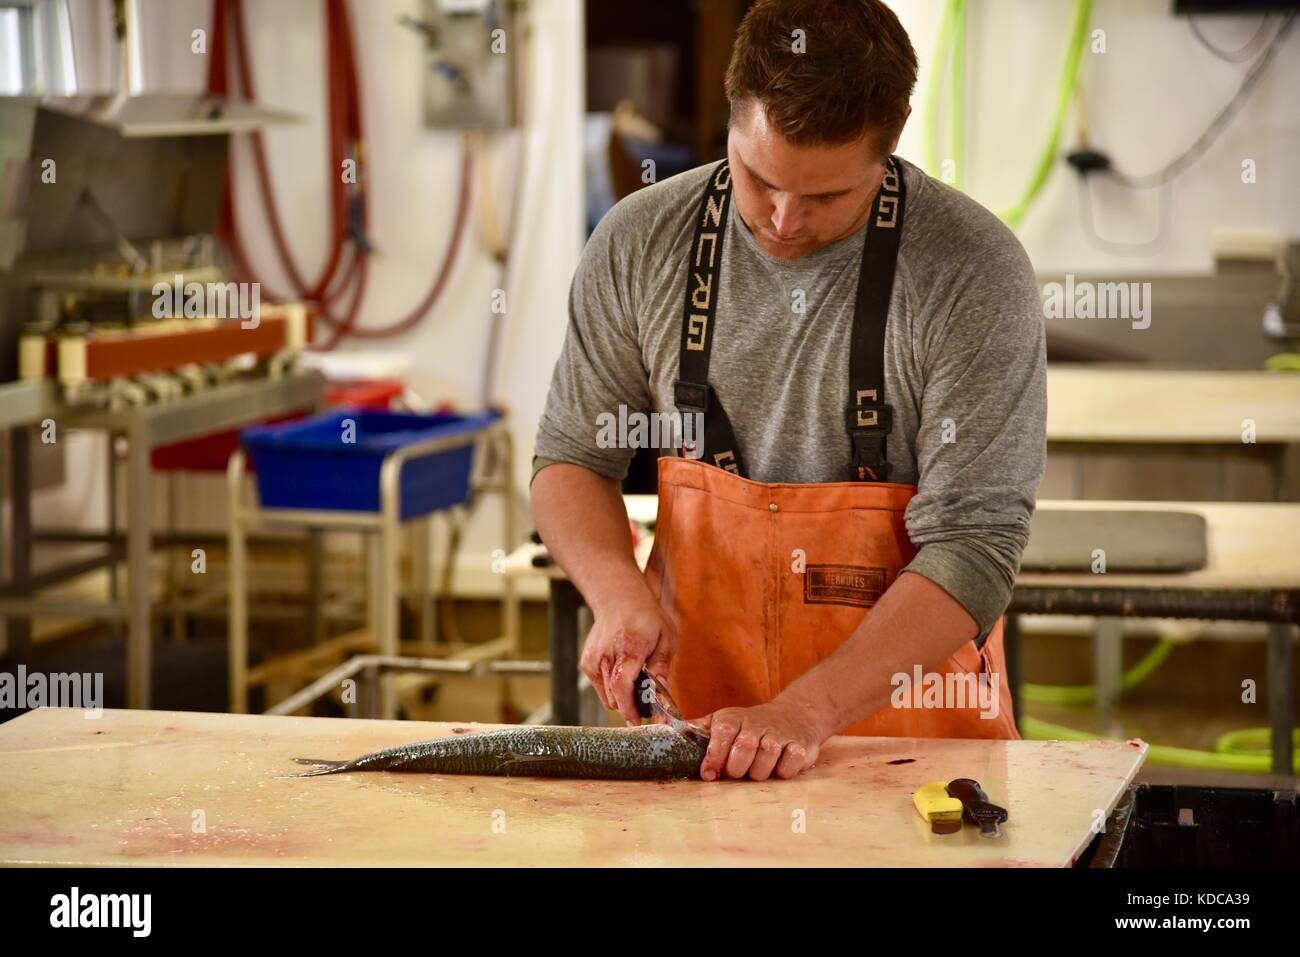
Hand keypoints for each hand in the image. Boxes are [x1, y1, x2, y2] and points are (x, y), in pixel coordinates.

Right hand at [579, 589, 675, 724]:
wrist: (619, 599)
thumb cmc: (646, 617)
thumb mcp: (665, 639)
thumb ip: (662, 669)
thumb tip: (662, 697)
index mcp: (628, 648)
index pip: (622, 686)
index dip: (629, 709)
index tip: (637, 723)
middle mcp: (605, 655)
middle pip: (614, 696)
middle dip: (630, 705)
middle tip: (645, 701)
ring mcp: (593, 659)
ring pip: (607, 696)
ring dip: (621, 697)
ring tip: (635, 681)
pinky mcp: (587, 663)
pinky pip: (600, 688)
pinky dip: (612, 688)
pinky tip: (622, 672)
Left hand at [695, 695, 828, 780]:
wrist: (794, 715)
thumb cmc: (752, 725)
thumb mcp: (725, 721)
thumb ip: (700, 730)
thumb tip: (672, 735)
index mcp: (733, 719)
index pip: (721, 735)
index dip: (714, 757)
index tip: (709, 775)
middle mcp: (756, 725)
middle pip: (743, 751)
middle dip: (737, 768)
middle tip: (737, 771)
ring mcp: (779, 735)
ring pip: (765, 763)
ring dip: (759, 772)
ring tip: (758, 768)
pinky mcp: (800, 747)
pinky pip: (788, 768)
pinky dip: (783, 772)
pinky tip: (779, 766)